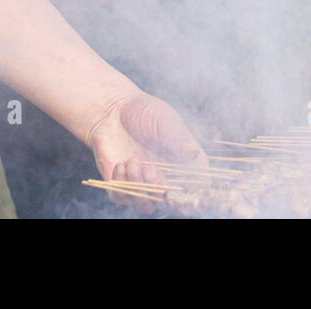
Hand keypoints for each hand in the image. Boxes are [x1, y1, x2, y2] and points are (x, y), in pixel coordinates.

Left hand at [86, 91, 206, 202]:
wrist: (111, 108)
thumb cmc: (144, 111)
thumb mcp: (167, 121)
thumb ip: (181, 142)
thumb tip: (198, 162)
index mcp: (180, 162)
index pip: (195, 185)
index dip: (193, 192)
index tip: (186, 189)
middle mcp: (163, 175)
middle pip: (169, 199)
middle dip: (160, 189)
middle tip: (150, 170)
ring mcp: (141, 181)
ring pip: (146, 202)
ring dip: (140, 186)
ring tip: (132, 161)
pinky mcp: (120, 183)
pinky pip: (122, 198)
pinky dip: (121, 186)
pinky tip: (120, 164)